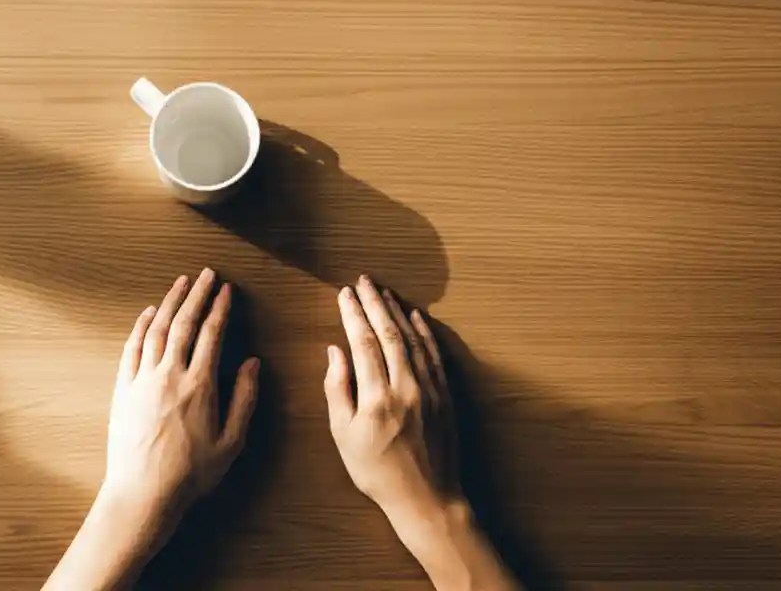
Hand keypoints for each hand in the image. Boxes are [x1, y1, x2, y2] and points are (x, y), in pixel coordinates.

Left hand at [103, 268, 260, 516]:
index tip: (226, 290)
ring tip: (181, 283)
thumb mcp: (231, 441)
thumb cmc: (190, 473)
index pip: (212, 334)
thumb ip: (244, 399)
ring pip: (156, 329)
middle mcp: (170, 375)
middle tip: (207, 274)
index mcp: (200, 385)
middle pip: (184, 323)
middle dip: (197, 295)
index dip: (220, 308)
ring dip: (169, 302)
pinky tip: (148, 314)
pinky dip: (141, 327)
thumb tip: (251, 363)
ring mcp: (143, 380)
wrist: (143, 492)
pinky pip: (132, 348)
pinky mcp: (123, 389)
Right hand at [325, 275, 457, 516]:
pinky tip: (416, 317)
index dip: (352, 315)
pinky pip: (435, 355)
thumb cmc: (377, 472)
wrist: (427, 498)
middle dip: (374, 304)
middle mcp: (406, 387)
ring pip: (413, 340)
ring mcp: (430, 390)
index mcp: (376, 397)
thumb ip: (337, 390)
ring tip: (384, 293)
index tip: (344, 294)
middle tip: (363, 281)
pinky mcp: (446, 396)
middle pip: (389, 334)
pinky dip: (425, 332)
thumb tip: (334, 352)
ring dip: (397, 312)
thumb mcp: (344, 435)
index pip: (363, 343)